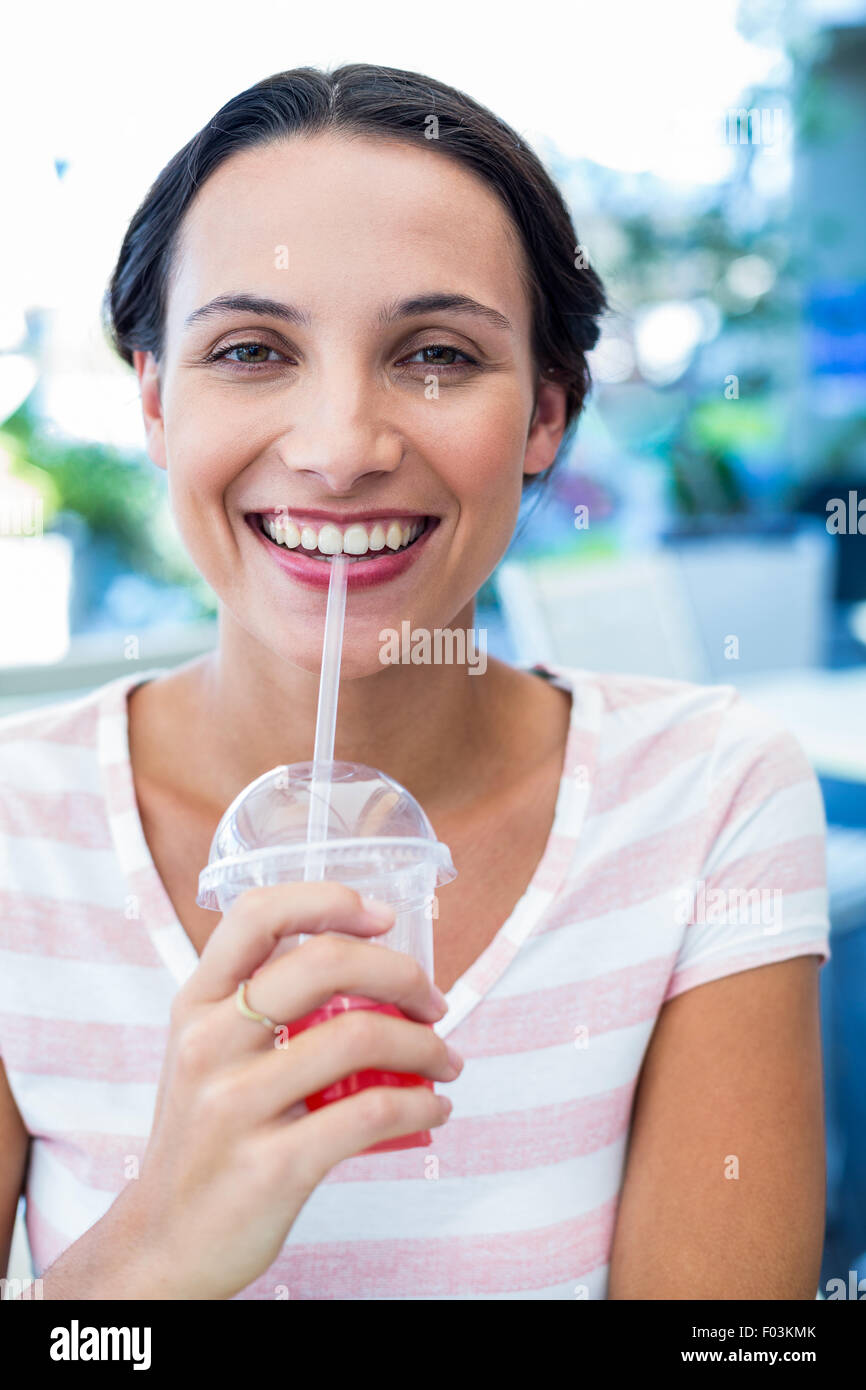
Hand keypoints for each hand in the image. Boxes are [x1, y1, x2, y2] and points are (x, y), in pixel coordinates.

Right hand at [124, 882, 459, 1298]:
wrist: (164, 1244)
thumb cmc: (203, 1139)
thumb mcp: (206, 1056)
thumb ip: (259, 1007)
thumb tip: (364, 970)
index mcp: (196, 1005)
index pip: (257, 915)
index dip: (328, 900)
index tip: (384, 917)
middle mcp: (209, 1044)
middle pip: (323, 963)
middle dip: (401, 974)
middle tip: (433, 1003)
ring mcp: (235, 1104)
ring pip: (360, 1038)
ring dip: (426, 1046)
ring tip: (444, 1062)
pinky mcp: (270, 1165)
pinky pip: (370, 1113)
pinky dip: (419, 1104)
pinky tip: (432, 1109)